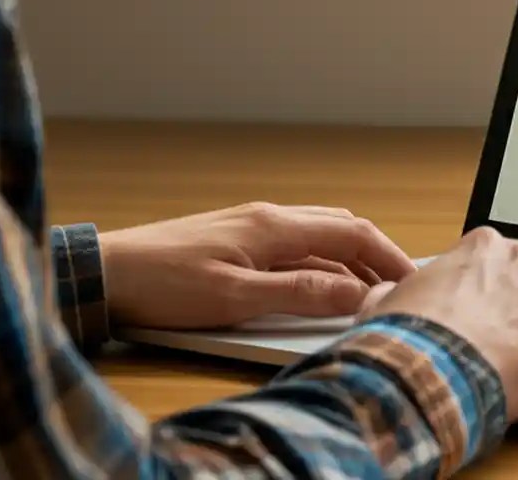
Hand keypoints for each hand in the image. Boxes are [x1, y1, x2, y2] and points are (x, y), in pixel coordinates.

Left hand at [99, 202, 415, 328]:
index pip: (352, 233)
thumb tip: (355, 293)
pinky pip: (295, 244)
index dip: (388, 257)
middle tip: (398, 285)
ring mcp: (251, 226)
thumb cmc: (163, 285)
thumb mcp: (235, 299)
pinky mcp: (235, 239)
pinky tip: (317, 286)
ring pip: (319, 234)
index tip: (412, 281)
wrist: (105, 272)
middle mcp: (269, 218)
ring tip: (366, 291)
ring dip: (349, 259)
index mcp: (275, 227)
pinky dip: (321, 262)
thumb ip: (299, 293)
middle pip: (341, 227)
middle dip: (376, 254)